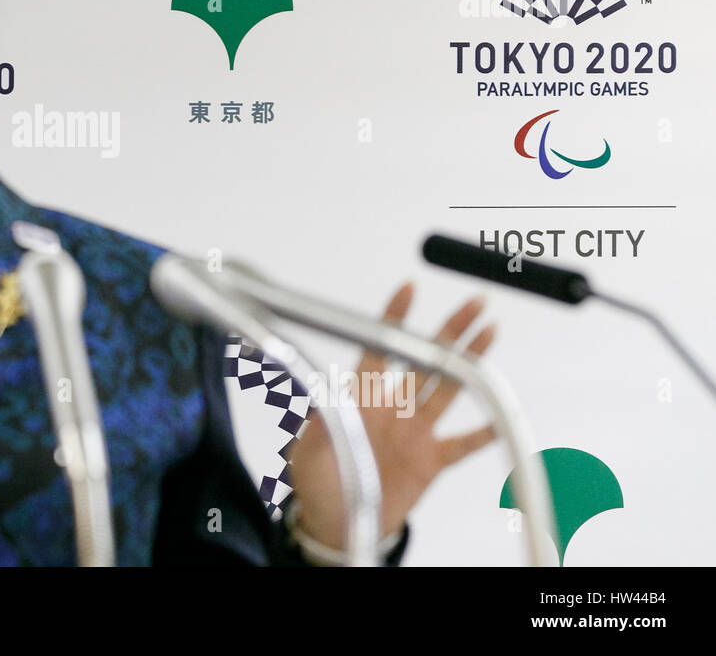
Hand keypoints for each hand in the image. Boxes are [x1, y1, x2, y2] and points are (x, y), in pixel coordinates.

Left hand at [285, 282, 497, 549]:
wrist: (337, 523)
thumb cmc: (319, 480)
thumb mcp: (309, 452)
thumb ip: (321, 426)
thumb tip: (326, 401)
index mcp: (362, 397)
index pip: (380, 348)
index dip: (394, 319)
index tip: (409, 290)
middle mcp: (393, 406)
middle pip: (426, 360)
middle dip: (450, 331)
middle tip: (474, 303)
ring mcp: (415, 431)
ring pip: (449, 389)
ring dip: (470, 363)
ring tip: (490, 332)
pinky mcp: (431, 460)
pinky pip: (463, 444)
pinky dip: (484, 433)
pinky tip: (504, 416)